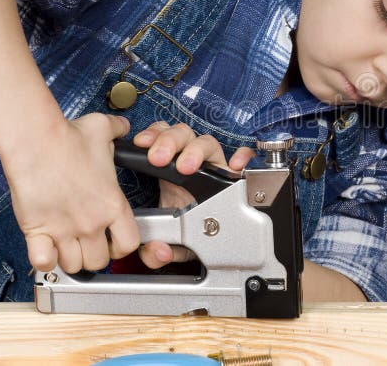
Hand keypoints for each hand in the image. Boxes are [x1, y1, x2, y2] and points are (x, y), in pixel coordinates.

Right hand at [1, 113, 139, 273]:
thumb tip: (123, 127)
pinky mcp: (37, 230)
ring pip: (73, 265)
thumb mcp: (104, 129)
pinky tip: (45, 248)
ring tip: (67, 245)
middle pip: (100, 261)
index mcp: (113, 204)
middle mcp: (92, 222)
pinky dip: (45, 260)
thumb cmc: (69, 136)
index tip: (114, 240)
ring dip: (71, 259)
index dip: (122, 245)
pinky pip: (43, 262)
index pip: (129, 243)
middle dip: (95, 255)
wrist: (36, 140)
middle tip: (88, 244)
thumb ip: (119, 131)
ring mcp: (64, 229)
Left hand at [132, 121, 255, 267]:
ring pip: (206, 141)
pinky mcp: (235, 175)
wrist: (213, 241)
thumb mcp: (169, 244)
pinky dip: (242, 156)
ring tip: (186, 165)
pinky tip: (235, 165)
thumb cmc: (190, 232)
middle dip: (168, 142)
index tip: (142, 145)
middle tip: (157, 158)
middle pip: (181, 135)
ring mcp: (214, 166)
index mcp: (171, 173)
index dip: (153, 138)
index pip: (161, 141)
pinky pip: (244, 158)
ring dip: (194, 149)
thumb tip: (157, 251)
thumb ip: (157, 252)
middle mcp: (193, 163)